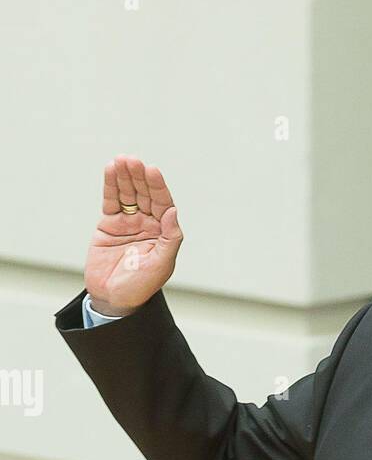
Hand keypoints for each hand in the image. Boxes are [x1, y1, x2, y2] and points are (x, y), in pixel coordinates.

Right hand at [84, 156, 183, 315]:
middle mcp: (148, 224)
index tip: (152, 171)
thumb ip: (170, 238)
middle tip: (133, 161)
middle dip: (139, 177)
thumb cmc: (141, 285)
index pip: (163, 204)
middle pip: (145, 194)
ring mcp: (128, 222)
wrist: (114, 299)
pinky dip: (111, 186)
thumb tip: (173, 211)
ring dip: (125, 177)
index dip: (158, 187)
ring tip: (120, 161)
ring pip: (128, 194)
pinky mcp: (109, 224)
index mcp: (163, 232)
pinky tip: (110, 170)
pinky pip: (111, 201)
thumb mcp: (162, 264)